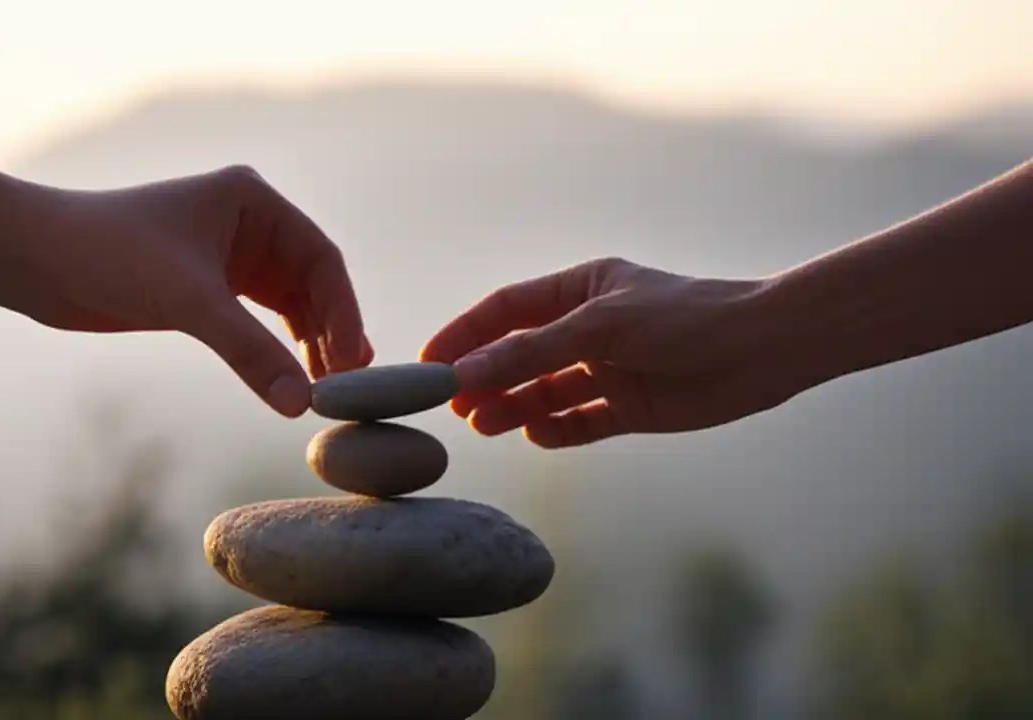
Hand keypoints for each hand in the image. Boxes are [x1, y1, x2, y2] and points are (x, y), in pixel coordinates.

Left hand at [19, 165, 371, 416]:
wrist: (35, 259)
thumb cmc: (109, 254)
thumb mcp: (188, 302)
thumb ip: (250, 351)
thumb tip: (301, 405)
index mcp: (253, 200)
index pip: (321, 259)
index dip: (343, 312)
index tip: (354, 361)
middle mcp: (248, 223)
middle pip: (312, 284)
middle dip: (331, 332)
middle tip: (352, 382)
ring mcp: (228, 256)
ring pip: (289, 306)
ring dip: (309, 345)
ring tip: (331, 389)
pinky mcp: (205, 287)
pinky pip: (258, 322)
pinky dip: (276, 351)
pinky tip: (291, 381)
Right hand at [421, 258, 796, 447]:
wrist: (762, 350)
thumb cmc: (683, 318)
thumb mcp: (598, 327)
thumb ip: (530, 353)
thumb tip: (465, 375)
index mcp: (579, 290)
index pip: (505, 311)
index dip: (465, 334)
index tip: (427, 361)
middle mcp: (589, 329)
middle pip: (519, 354)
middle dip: (485, 377)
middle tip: (452, 403)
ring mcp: (607, 369)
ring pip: (543, 391)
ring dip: (512, 406)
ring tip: (482, 424)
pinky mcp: (629, 407)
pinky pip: (578, 421)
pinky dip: (555, 430)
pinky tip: (534, 435)